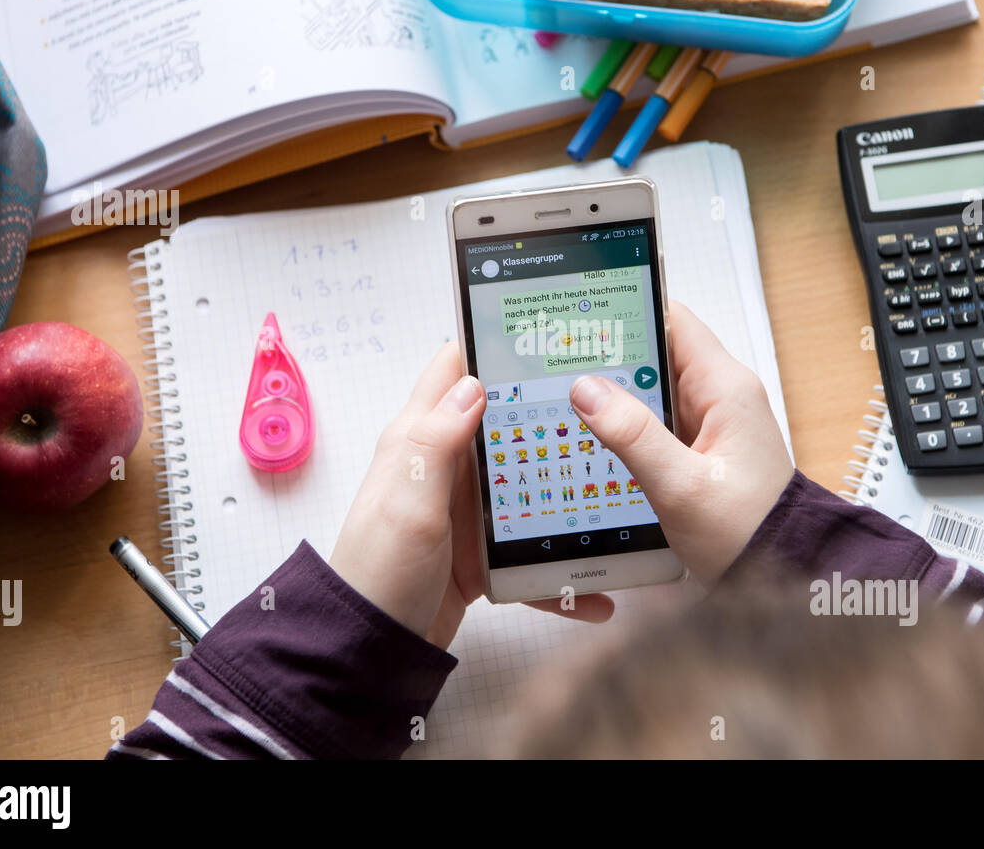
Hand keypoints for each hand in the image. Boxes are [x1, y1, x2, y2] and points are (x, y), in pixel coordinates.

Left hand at [330, 343, 613, 648]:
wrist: (370, 651)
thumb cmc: (376, 576)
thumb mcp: (407, 505)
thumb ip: (436, 444)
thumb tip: (471, 385)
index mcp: (418, 442)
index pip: (454, 372)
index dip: (491, 344)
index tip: (541, 332)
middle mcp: (442, 469)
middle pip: (503, 422)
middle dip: (548, 410)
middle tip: (603, 403)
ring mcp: (462, 509)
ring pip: (525, 482)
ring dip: (564, 489)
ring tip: (613, 491)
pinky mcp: (477, 550)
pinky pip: (527, 548)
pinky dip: (557, 568)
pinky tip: (591, 589)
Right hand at [568, 301, 793, 585]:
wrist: (784, 571)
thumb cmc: (748, 532)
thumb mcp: (682, 486)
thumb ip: (633, 435)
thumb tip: (588, 390)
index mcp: (725, 388)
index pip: (672, 320)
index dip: (627, 312)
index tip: (581, 318)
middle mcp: (720, 396)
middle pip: (654, 353)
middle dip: (609, 359)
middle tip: (559, 364)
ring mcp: (709, 422)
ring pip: (651, 389)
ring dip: (615, 396)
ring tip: (566, 398)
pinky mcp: (698, 447)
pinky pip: (656, 421)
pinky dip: (627, 425)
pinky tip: (595, 436)